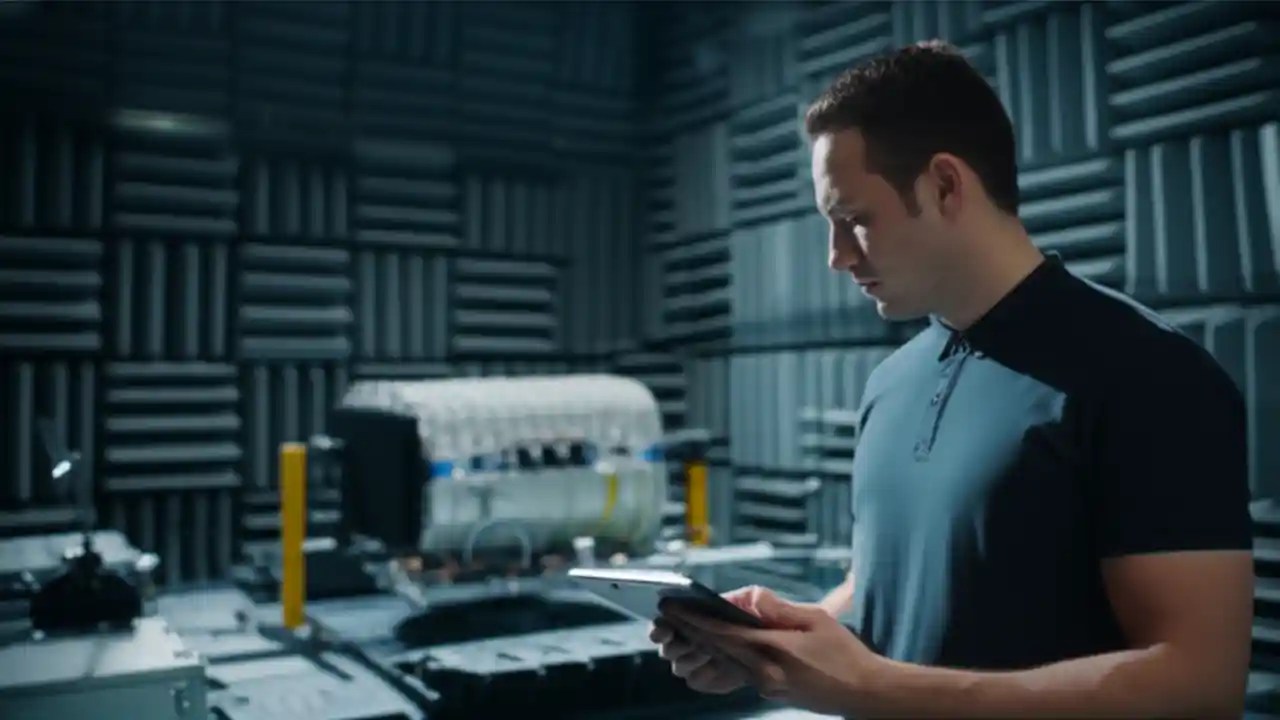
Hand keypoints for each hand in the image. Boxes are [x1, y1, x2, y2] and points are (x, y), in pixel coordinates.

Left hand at [660, 585, 885, 715]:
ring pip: (724, 663)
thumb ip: (780, 609)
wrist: (864, 692)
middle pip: (716, 649)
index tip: (672, 608)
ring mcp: (764, 686)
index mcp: (772, 650)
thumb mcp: (816, 619)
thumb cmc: (844, 653)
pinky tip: (713, 649)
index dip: (694, 620)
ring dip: (702, 646)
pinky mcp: (769, 692)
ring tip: (684, 629)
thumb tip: (751, 597)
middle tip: (668, 617)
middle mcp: (763, 672)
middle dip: (690, 633)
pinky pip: (736, 674)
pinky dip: (721, 659)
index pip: (722, 633)